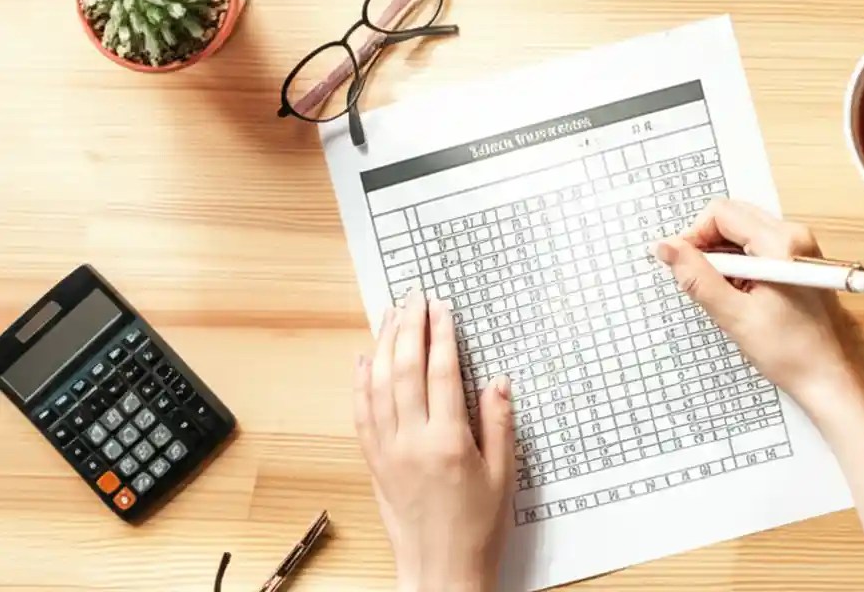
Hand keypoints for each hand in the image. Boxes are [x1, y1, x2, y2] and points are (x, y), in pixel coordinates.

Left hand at [353, 290, 513, 591]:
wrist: (441, 571)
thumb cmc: (477, 528)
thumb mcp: (502, 475)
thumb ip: (498, 424)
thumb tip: (497, 381)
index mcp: (448, 442)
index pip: (441, 373)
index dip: (441, 335)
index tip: (441, 307)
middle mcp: (412, 441)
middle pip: (405, 370)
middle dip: (409, 327)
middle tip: (414, 298)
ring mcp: (388, 451)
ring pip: (378, 385)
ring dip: (384, 345)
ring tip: (391, 316)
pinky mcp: (374, 463)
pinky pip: (361, 414)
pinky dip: (361, 383)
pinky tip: (364, 359)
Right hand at [651, 199, 855, 410]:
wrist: (830, 379)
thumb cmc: (793, 353)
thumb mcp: (735, 316)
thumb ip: (697, 278)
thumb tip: (666, 249)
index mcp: (782, 244)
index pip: (721, 212)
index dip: (693, 235)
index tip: (682, 264)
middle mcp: (795, 236)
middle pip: (733, 217)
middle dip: (707, 244)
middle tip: (699, 281)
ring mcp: (799, 248)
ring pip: (743, 233)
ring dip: (723, 257)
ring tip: (725, 295)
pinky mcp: (798, 262)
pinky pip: (757, 248)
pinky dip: (740, 266)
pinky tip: (741, 296)